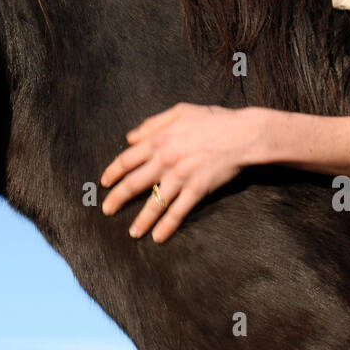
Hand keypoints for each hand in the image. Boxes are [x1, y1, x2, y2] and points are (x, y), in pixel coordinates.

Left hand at [100, 103, 261, 242]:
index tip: (104, 183)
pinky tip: (158, 238)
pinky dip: (167, 226)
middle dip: (118, 199)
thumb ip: (152, 124)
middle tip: (107, 210)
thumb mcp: (180, 111)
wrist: (244, 134)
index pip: (127, 159)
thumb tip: (130, 137)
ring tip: (132, 233)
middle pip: (133, 183)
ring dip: (141, 220)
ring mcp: (180, 176)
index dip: (113, 172)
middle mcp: (165, 159)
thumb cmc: (214, 119)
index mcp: (159, 139)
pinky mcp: (197, 189)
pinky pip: (178, 212)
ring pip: (154, 203)